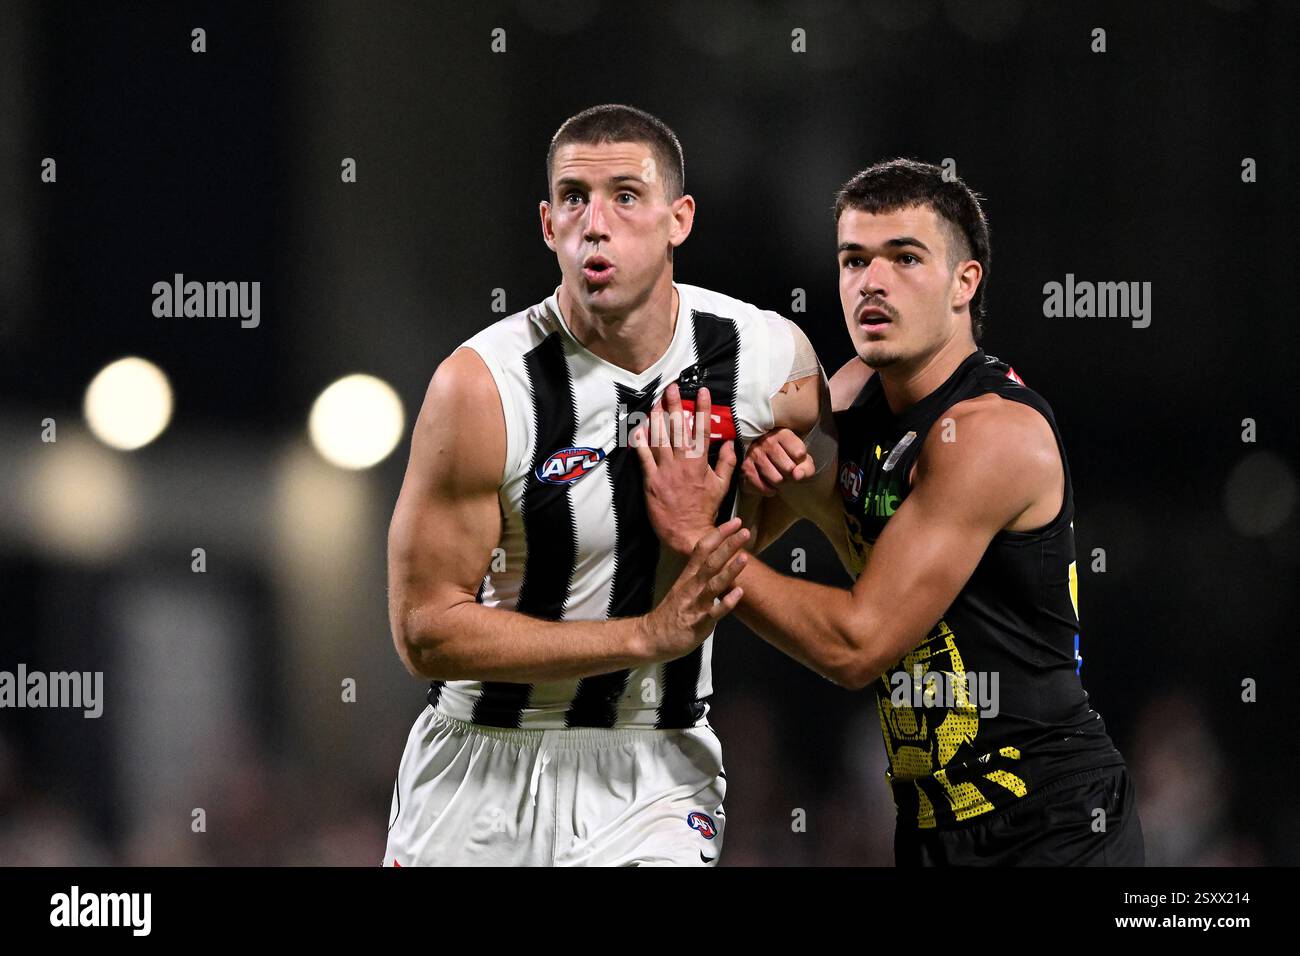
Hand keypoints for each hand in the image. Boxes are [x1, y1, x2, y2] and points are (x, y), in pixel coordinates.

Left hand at [634, 383, 736, 555]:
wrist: (688, 533)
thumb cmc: (706, 510)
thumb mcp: (722, 486)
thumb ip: (727, 463)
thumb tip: (732, 444)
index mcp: (701, 463)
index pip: (702, 430)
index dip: (702, 409)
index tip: (701, 391)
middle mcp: (682, 463)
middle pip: (678, 429)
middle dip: (674, 406)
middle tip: (671, 387)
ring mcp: (665, 471)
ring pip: (660, 439)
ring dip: (657, 418)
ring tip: (654, 401)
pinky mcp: (651, 480)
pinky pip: (643, 457)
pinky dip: (640, 442)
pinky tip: (637, 428)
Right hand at [638, 517, 748, 660]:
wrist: (651, 638)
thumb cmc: (672, 613)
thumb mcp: (683, 587)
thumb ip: (700, 573)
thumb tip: (720, 558)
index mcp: (688, 576)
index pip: (703, 549)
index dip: (719, 534)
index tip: (735, 521)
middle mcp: (692, 587)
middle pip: (710, 562)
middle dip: (727, 546)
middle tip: (744, 531)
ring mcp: (695, 605)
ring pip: (713, 585)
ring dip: (729, 571)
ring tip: (744, 557)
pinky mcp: (697, 624)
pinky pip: (713, 613)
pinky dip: (726, 603)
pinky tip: (739, 594)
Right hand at [741, 428, 815, 496]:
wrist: (755, 451)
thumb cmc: (782, 453)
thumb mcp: (798, 454)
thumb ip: (806, 465)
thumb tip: (798, 476)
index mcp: (782, 434)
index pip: (799, 453)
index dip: (802, 462)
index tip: (797, 461)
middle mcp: (767, 441)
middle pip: (789, 468)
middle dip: (791, 474)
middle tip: (787, 471)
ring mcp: (754, 454)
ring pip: (776, 479)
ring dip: (780, 482)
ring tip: (778, 476)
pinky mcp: (745, 467)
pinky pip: (762, 486)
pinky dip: (768, 489)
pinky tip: (770, 485)